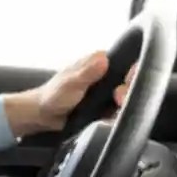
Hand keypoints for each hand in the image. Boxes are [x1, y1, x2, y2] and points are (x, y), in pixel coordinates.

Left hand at [4, 52, 134, 135]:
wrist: (44, 115)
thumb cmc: (54, 95)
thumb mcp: (71, 83)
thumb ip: (87, 73)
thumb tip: (104, 60)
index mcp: (98, 60)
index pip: (126, 60)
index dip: (133, 71)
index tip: (128, 81)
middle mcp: (105, 72)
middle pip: (130, 78)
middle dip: (128, 89)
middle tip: (118, 98)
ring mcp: (106, 89)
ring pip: (126, 94)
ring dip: (124, 102)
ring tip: (115, 106)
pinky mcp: (105, 104)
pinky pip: (118, 107)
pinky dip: (118, 112)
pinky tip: (112, 116)